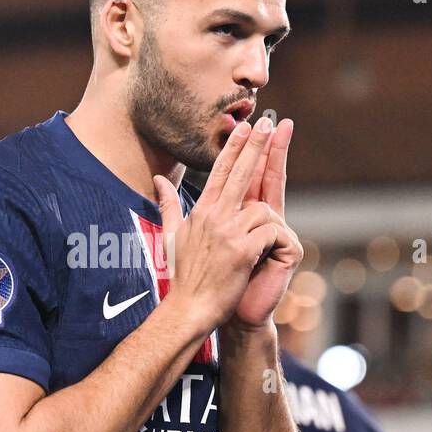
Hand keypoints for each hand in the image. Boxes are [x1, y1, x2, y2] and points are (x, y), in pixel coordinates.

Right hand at [152, 116, 296, 333]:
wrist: (188, 309)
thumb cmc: (183, 276)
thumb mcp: (172, 236)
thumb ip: (168, 205)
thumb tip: (158, 181)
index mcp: (201, 212)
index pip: (220, 171)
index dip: (234, 147)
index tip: (245, 127)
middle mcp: (214, 216)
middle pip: (239, 172)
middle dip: (255, 145)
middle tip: (267, 123)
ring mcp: (229, 232)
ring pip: (261, 207)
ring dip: (268, 221)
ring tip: (262, 242)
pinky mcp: (243, 250)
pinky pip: (268, 231)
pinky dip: (273, 239)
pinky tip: (269, 251)